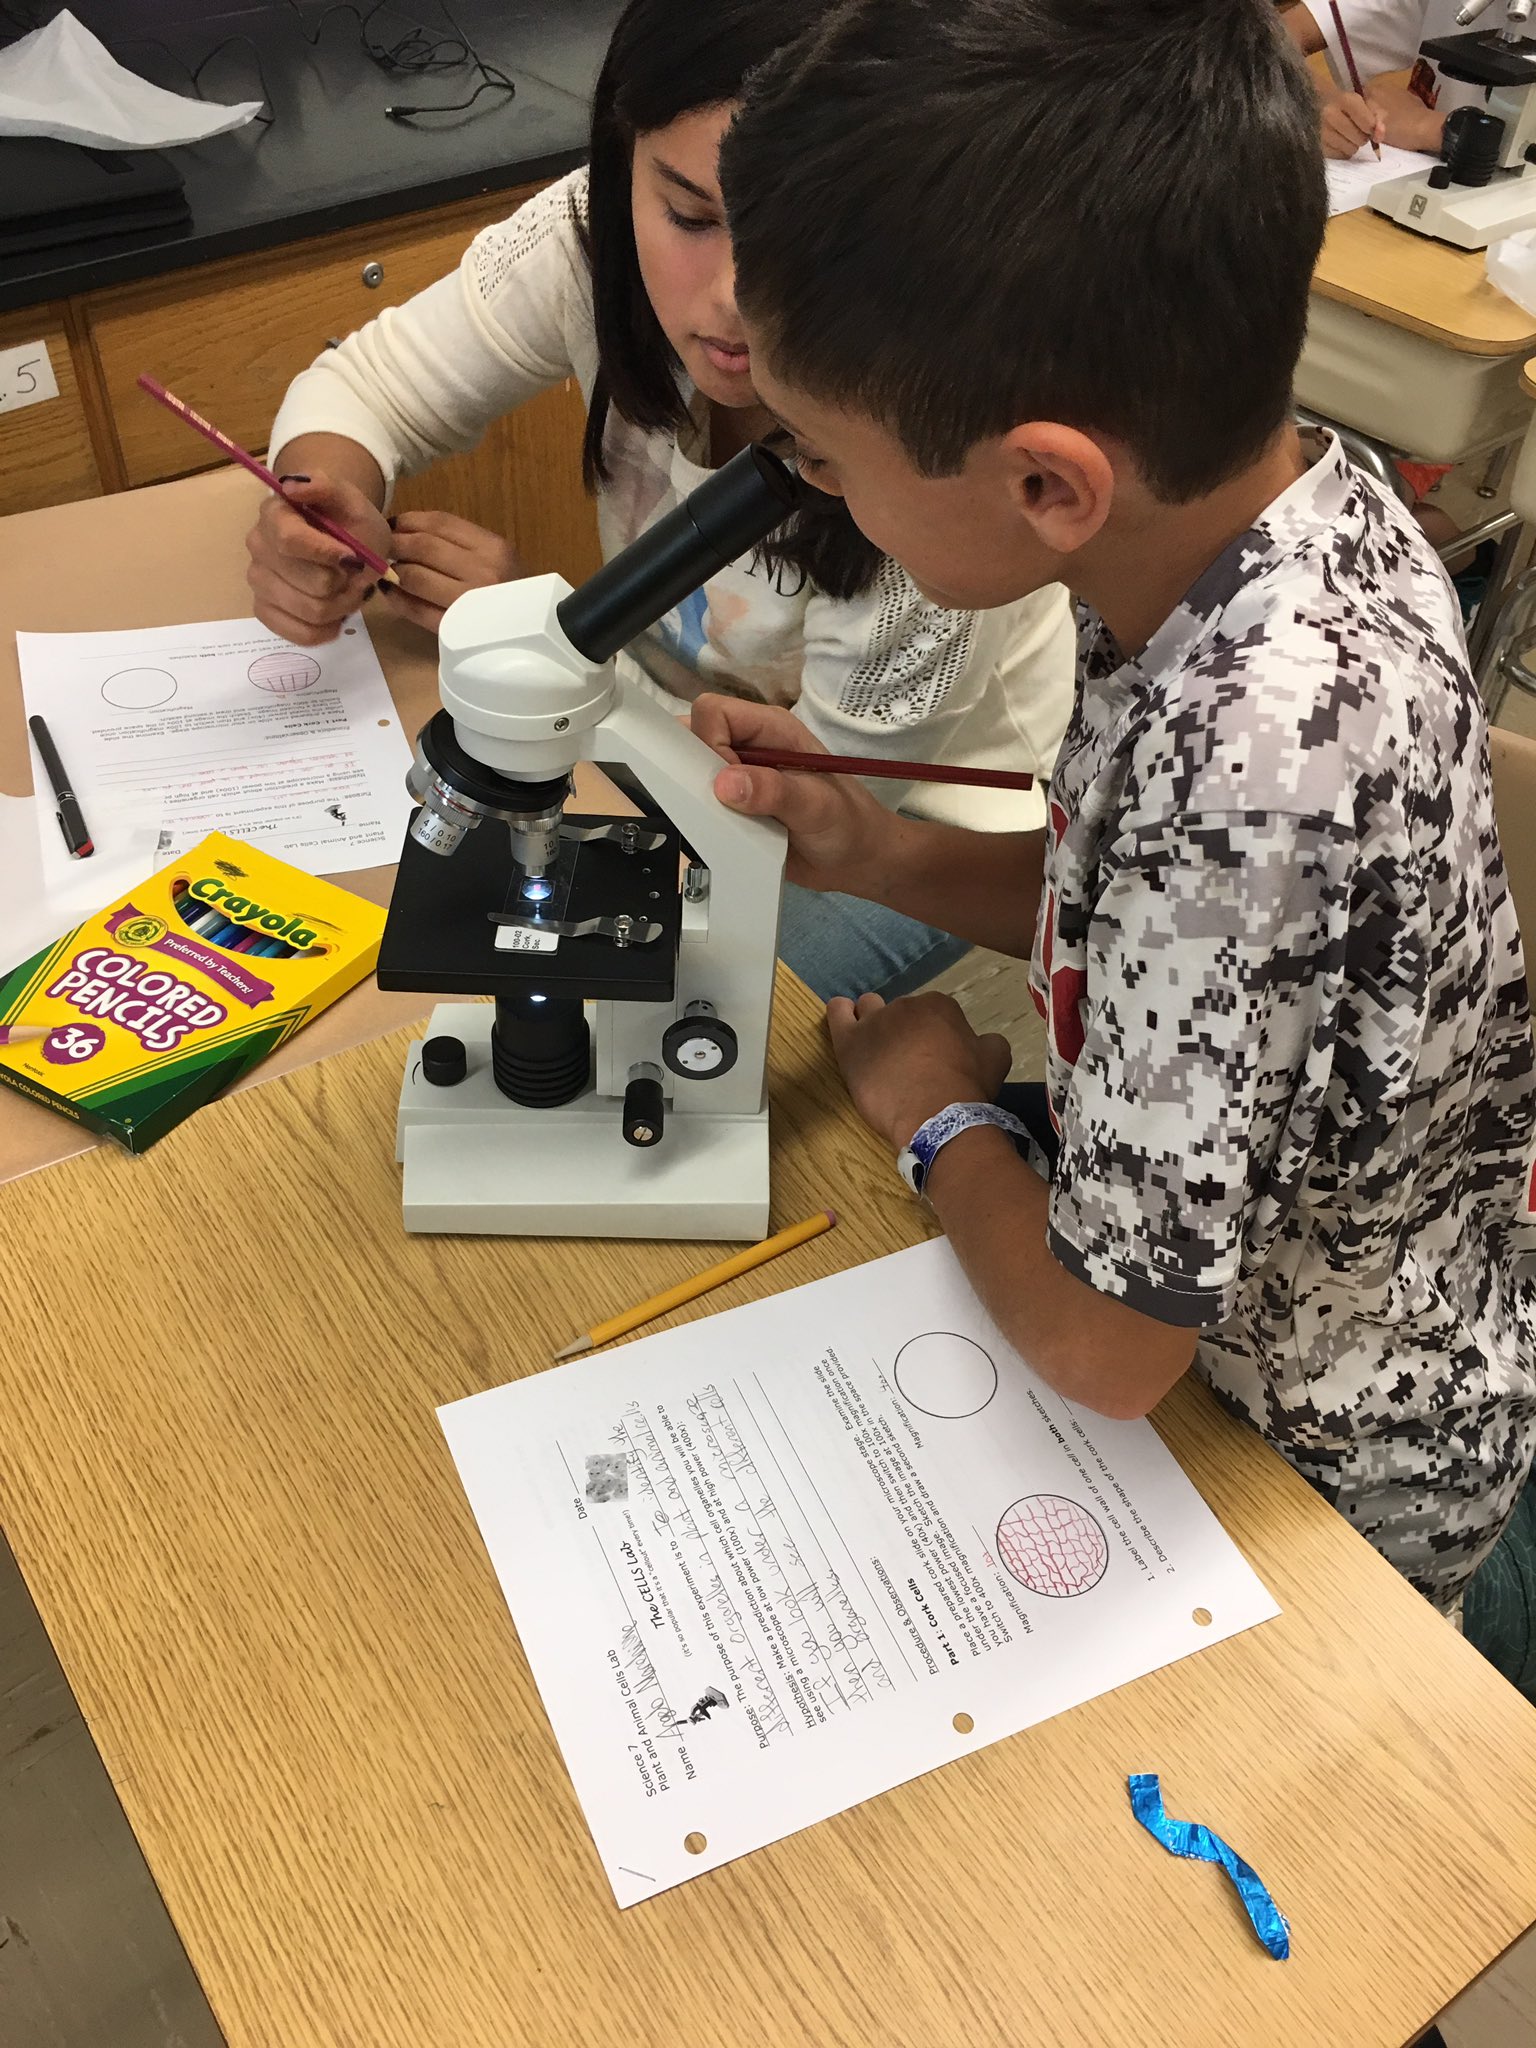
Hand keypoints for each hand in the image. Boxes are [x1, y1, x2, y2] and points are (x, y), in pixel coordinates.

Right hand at [245, 470, 392, 645]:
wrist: (343, 539)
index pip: (290, 541)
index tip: (353, 557)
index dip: (328, 554)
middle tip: (355, 573)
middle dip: (345, 583)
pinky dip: (328, 628)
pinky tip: (336, 613)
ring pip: (311, 612)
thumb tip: (291, 487)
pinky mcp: (266, 611)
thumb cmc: (346, 519)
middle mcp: (258, 548)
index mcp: (273, 515)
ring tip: (349, 590)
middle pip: (310, 584)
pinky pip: (299, 634)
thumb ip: (325, 486)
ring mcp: (259, 582)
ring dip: (343, 605)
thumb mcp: (350, 498)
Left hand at [378, 510, 522, 633]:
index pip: (439, 523)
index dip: (408, 520)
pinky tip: (391, 593)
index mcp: (493, 548)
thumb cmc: (509, 592)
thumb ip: (457, 542)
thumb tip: (403, 529)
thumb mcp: (495, 557)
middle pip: (422, 547)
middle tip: (383, 547)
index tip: (393, 525)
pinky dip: (396, 599)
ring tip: (388, 570)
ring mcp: (469, 602)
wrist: (533, 634)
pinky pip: (415, 609)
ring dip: (392, 571)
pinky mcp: (456, 629)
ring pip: (414, 577)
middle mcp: (483, 571)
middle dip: (395, 544)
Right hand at [691, 693, 891, 891]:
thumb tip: (725, 783)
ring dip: (694, 796)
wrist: (858, 861)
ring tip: (717, 823)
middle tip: (716, 807)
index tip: (721, 785)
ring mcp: (739, 776)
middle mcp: (750, 746)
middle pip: (694, 736)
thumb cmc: (848, 826)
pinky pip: (700, 801)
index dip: (708, 743)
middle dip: (693, 770)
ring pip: (692, 770)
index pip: (714, 713)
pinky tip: (716, 834)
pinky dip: (699, 817)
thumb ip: (774, 792)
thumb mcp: (816, 807)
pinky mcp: (733, 805)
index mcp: (771, 729)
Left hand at [826, 991, 1011, 1149]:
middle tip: (910, 1063)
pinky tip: (845, 1022)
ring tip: (878, 1050)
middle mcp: (905, 1005)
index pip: (932, 1012)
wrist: (937, 1115)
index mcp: (939, 1005)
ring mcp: (875, 1022)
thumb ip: (987, 1041)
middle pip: (900, 1013)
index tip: (936, 1057)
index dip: (934, 1035)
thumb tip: (980, 1041)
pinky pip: (837, 1013)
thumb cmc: (968, 1087)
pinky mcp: (850, 1043)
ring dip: (874, 1024)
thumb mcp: (996, 1057)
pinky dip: (841, 1013)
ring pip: (868, 1010)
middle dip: (904, 1032)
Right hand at [1321, 90, 1386, 159]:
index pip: (1367, 123)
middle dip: (1363, 137)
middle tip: (1357, 130)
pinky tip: (1339, 143)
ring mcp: (1321, 131)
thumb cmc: (1349, 106)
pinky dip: (1342, 152)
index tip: (1370, 126)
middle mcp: (1329, 114)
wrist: (1322, 107)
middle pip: (1359, 138)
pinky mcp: (1317, 146)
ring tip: (1347, 136)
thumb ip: (1377, 117)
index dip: (1372, 128)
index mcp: (1344, 99)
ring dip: (1353, 145)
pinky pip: (1339, 156)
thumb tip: (1379, 135)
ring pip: (1350, 149)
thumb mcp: (1366, 103)